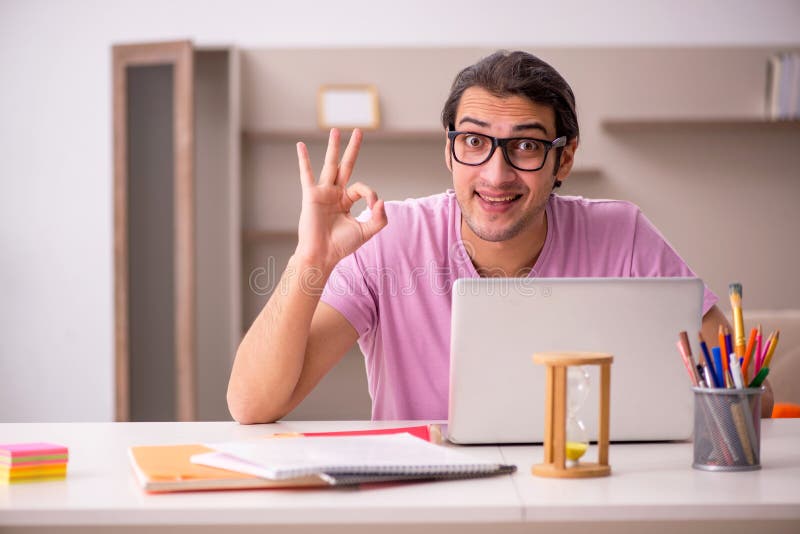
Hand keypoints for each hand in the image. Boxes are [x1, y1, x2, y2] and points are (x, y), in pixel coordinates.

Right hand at [294, 128, 387, 270]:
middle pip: (346, 166)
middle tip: (359, 131)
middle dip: (353, 149)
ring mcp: (323, 192)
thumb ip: (379, 218)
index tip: (374, 206)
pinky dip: (303, 160)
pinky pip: (306, 174)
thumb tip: (382, 199)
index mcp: (346, 201)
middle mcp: (335, 194)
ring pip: (330, 165)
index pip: (362, 188)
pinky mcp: (311, 195)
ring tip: (335, 130)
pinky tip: (300, 145)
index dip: (371, 194)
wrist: (322, 255)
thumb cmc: (341, 246)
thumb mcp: (366, 232)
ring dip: (333, 147)